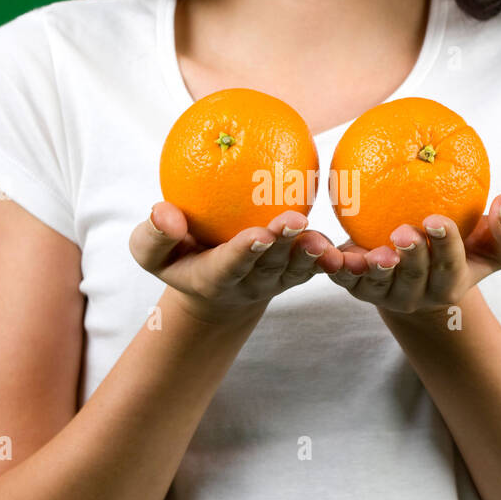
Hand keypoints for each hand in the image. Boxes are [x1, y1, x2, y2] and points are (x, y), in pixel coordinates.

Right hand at [129, 200, 342, 323]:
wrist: (215, 287)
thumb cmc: (179, 258)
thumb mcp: (151, 253)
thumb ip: (153, 236)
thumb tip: (164, 212)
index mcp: (214, 276)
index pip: (230, 264)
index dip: (244, 251)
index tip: (256, 234)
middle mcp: (249, 282)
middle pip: (270, 264)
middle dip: (282, 245)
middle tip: (295, 222)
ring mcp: (276, 279)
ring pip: (297, 269)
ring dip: (312, 255)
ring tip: (325, 241)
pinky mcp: (296, 272)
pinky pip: (317, 265)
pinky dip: (332, 257)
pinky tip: (349, 245)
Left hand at [326, 194, 500, 315]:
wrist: (420, 269)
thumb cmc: (465, 251)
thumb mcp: (494, 245)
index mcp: (450, 284)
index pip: (450, 267)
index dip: (445, 246)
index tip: (437, 220)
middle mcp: (416, 294)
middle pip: (414, 277)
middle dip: (411, 257)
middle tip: (404, 233)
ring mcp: (383, 292)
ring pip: (376, 284)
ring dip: (372, 269)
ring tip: (372, 253)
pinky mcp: (355, 285)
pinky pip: (341, 275)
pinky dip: (331, 263)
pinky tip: (323, 247)